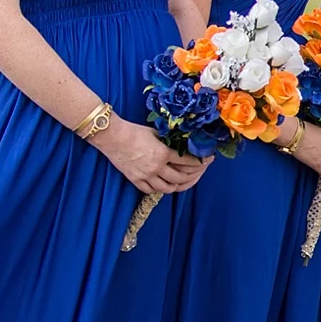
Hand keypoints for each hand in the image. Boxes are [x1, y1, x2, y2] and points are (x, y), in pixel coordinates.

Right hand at [92, 118, 212, 194]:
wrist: (112, 136)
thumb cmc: (134, 131)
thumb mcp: (157, 133)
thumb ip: (170, 142)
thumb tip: (185, 144)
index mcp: (164, 153)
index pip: (189, 162)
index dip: (201, 162)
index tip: (208, 160)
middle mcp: (156, 167)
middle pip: (181, 178)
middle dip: (194, 175)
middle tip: (199, 171)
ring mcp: (145, 175)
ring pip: (168, 188)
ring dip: (178, 185)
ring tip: (183, 180)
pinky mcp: (135, 180)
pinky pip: (151, 190)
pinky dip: (160, 189)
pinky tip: (164, 184)